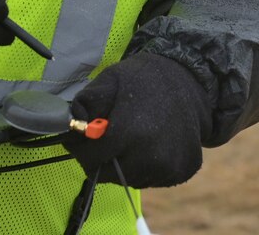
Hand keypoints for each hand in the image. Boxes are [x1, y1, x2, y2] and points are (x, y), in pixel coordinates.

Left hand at [65, 52, 211, 187]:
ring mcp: (170, 167)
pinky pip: (152, 179)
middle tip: (111, 137)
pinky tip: (152, 143)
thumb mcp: (110, 79)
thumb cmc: (144, 79)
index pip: (91, 159)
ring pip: (130, 179)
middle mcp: (152, 156)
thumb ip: (86, 103)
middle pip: (108, 174)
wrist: (190, 80)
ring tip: (134, 137)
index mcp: (130, 132)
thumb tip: (68, 127)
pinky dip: (146, 167)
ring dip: (125, 164)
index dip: (83, 149)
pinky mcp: (183, 171)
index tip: (85, 138)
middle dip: (103, 158)